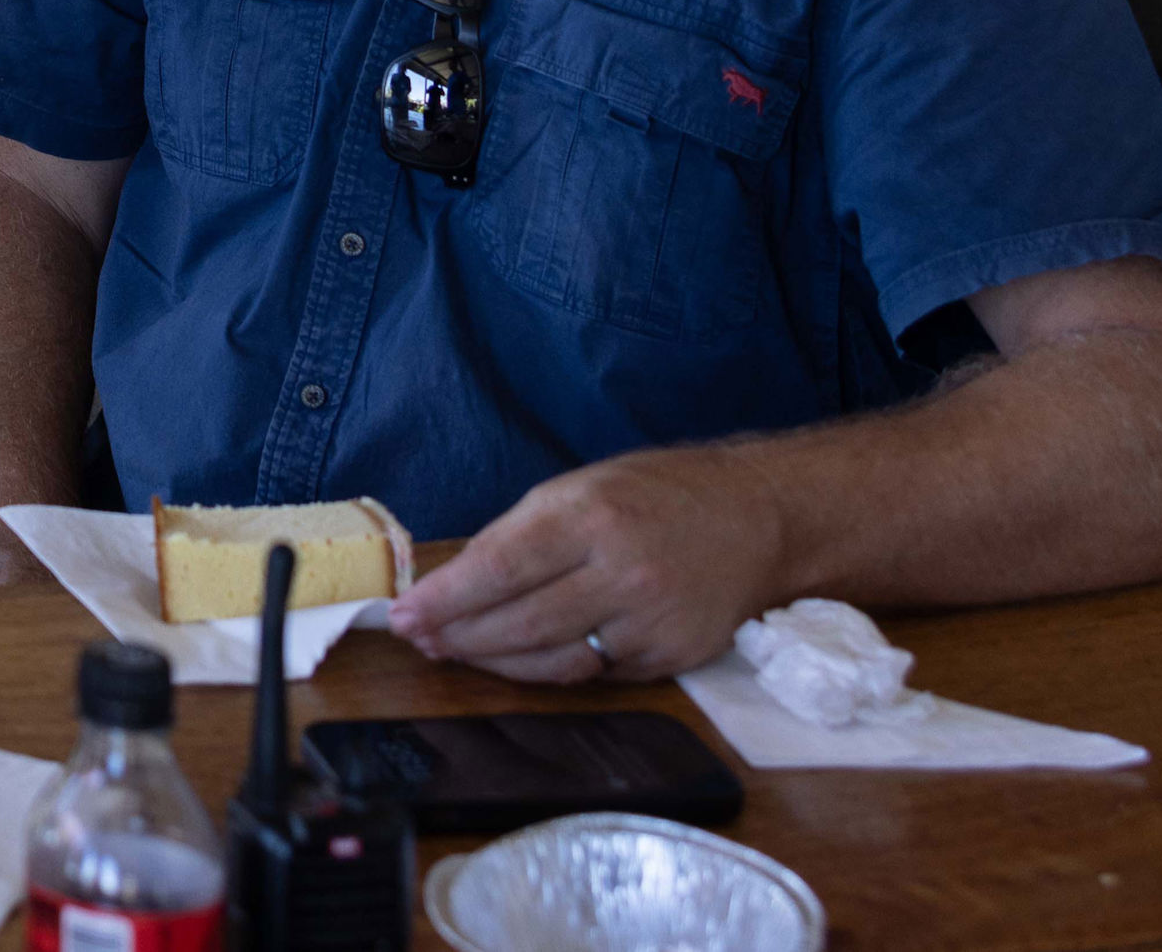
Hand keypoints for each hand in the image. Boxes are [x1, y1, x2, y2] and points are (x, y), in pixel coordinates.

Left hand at [388, 446, 784, 683]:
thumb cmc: (657, 494)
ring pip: (553, 662)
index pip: (498, 568)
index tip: (403, 615)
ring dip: (494, 662)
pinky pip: (594, 673)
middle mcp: (622, 573)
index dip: (445, 599)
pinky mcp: (671, 657)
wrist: (758, 518)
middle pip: (520, 623)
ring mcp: (651, 621)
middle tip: (418, 639)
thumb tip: (455, 582)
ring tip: (456, 651)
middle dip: (458, 637)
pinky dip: (550, 669)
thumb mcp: (579, 489)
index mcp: (590, 517)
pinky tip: (519, 659)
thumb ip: (521, 535)